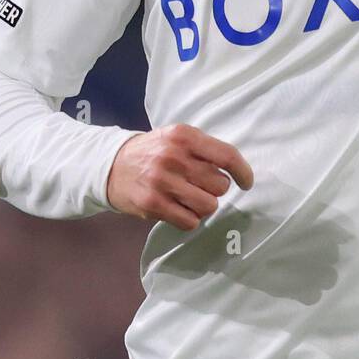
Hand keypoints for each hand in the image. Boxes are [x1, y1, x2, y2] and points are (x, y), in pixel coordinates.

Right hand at [106, 123, 253, 230]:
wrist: (112, 165)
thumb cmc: (153, 151)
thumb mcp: (177, 137)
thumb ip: (204, 149)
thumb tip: (235, 170)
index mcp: (185, 136)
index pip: (227, 155)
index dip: (243, 172)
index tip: (246, 183)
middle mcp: (174, 157)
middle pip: (220, 185)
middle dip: (215, 189)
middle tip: (200, 185)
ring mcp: (162, 182)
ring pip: (208, 206)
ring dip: (204, 206)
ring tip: (189, 198)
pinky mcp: (153, 204)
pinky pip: (190, 221)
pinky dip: (189, 218)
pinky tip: (178, 208)